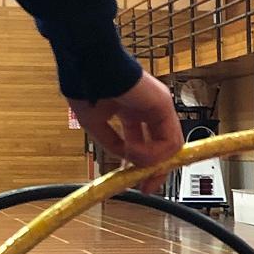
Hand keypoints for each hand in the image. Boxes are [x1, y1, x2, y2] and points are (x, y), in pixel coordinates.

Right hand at [69, 73, 182, 192]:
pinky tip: (133, 151)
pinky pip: (169, 141)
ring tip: (130, 161)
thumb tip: (125, 160)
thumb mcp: (95, 124)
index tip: (135, 183)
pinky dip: (152, 154)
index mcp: (132, 110)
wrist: (86, 65)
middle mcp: (149, 109)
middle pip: (162, 147)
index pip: (146, 142)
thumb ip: (112, 143)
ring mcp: (159, 106)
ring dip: (149, 162)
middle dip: (155, 170)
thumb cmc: (84, 86)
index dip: (141, 163)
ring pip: (169, 147)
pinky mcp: (163, 105)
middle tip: (146, 187)